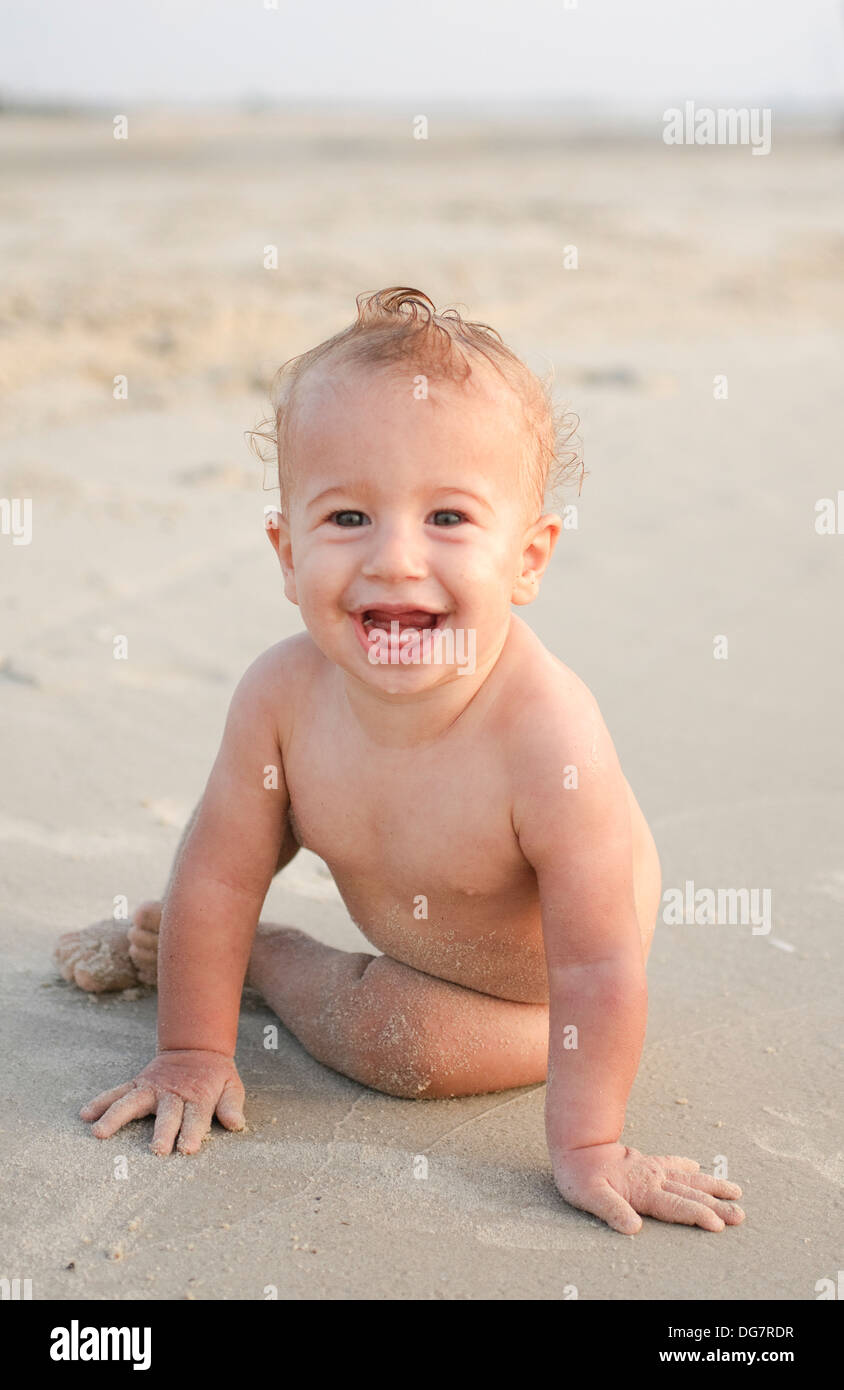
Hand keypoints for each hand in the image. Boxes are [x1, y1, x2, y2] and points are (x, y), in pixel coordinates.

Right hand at [80, 1049, 246, 1155]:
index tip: (187, 1149)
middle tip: (156, 1150)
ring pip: (132, 1102)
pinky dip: (101, 1102)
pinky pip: (117, 1093)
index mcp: (198, 1096)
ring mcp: (152, 1088)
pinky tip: (86, 1114)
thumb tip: (236, 1124)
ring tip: (99, 1132)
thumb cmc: (215, 1076)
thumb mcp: (231, 1086)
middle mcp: (172, 1093)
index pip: (196, 1117)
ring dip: (116, 1116)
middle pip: (167, 1114)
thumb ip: (231, 1105)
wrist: (196, 1047)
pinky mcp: (138, 1084)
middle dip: (162, 1131)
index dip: (192, 1132)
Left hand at [552, 1142, 744, 1233]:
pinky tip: (697, 1168)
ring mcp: (651, 1168)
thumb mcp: (590, 1196)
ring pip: (688, 1178)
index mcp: (643, 1189)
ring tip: (735, 1191)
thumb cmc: (580, 1175)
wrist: (575, 1144)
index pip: (676, 1205)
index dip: (697, 1215)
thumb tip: (633, 1228)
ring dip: (711, 1186)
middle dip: (716, 1205)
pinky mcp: (645, 1162)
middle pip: (690, 1194)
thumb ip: (612, 1210)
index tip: (718, 1224)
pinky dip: (686, 1166)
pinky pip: (671, 1163)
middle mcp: (652, 1178)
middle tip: (740, 1215)